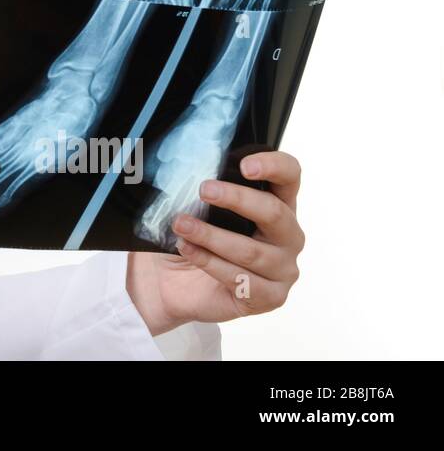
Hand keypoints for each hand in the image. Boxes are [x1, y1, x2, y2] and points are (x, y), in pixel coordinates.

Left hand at [126, 150, 303, 334]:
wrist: (172, 283)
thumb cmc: (192, 238)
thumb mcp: (198, 208)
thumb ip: (206, 189)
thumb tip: (188, 165)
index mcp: (277, 204)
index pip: (290, 176)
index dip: (274, 165)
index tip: (244, 165)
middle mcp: (288, 236)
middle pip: (275, 212)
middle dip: (237, 199)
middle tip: (204, 190)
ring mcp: (283, 269)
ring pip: (251, 250)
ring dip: (211, 235)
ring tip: (181, 224)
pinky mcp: (269, 297)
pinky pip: (240, 278)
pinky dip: (209, 261)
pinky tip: (187, 249)